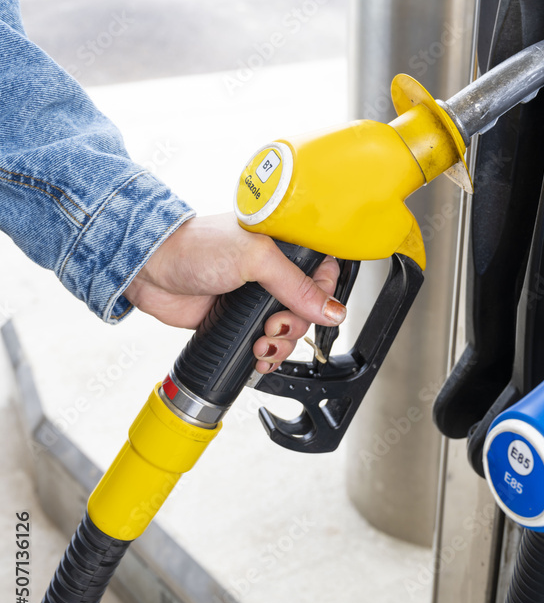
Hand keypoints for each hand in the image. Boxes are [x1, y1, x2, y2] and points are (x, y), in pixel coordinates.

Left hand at [122, 213, 344, 372]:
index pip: (324, 271)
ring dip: (281, 344)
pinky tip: (256, 354)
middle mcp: (272, 272)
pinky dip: (266, 356)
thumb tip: (333, 310)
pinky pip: (265, 344)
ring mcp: (255, 298)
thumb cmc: (196, 247)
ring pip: (288, 331)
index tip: (314, 306)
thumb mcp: (255, 258)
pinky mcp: (237, 320)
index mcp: (283, 246)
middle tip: (273, 323)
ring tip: (261, 341)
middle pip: (309, 309)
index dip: (325, 293)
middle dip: (296, 325)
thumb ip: (296, 284)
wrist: (151, 269)